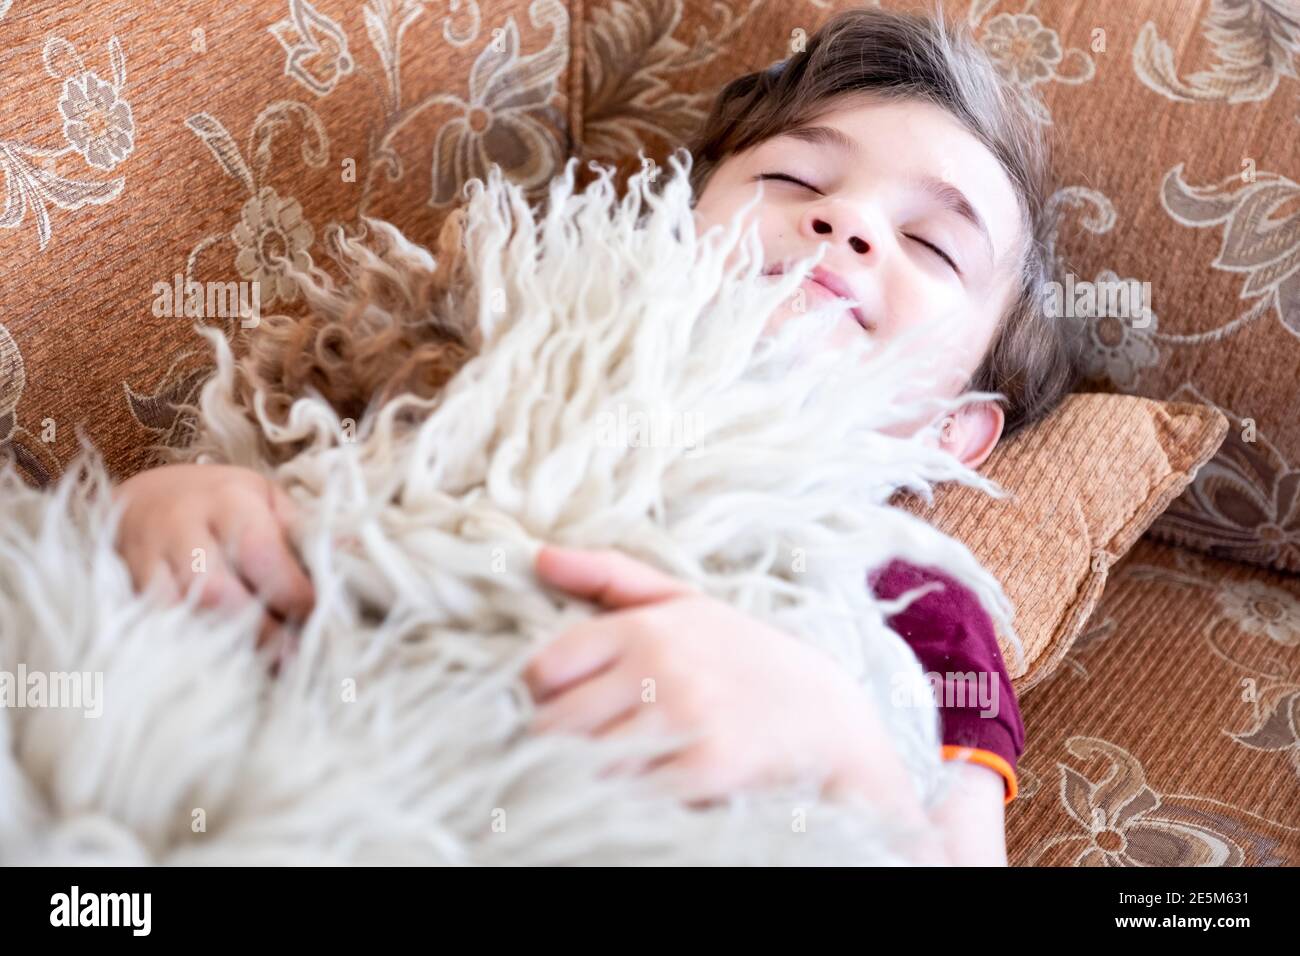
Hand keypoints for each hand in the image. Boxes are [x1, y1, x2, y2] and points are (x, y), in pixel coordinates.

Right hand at [113, 463, 314, 651]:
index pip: (261, 552)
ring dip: (227, 647)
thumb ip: (302, 529)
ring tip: (267, 669)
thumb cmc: (220, 500)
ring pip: (182, 614)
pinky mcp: (130, 589)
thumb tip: (350, 558)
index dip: (292, 592)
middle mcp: (184, 528)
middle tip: (295, 658)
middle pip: (219, 591)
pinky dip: (191, 648)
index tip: (318, 618)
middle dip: (261, 631)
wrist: (144, 498)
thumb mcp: (265, 498)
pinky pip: (157, 626)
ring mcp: (150, 561)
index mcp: (229, 501)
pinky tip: (224, 664)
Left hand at [524, 545, 929, 818]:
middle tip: (581, 740)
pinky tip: (648, 782)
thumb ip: (607, 575)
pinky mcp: (703, 770)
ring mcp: (681, 720)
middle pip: (554, 723)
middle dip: (558, 738)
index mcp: (643, 627)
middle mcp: (658, 669)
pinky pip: (628, 795)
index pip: (543, 666)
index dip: (538, 692)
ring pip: (584, 764)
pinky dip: (626, 796)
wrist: (825, 715)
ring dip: (588, 771)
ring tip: (615, 760)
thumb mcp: (681, 600)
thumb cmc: (740, 654)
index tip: (559, 699)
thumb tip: (538, 556)